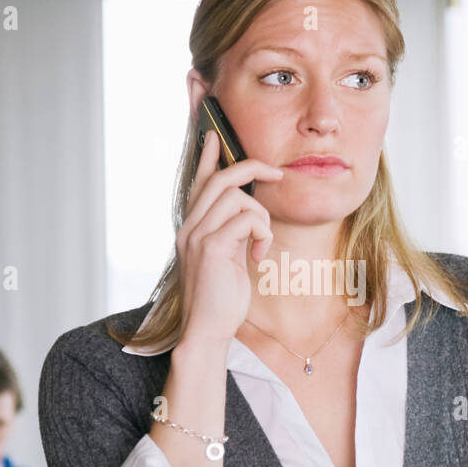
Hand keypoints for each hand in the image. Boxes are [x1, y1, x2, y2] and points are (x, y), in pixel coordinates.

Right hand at [177, 129, 283, 348]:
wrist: (206, 331)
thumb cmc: (220, 299)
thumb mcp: (226, 257)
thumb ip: (231, 233)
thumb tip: (247, 213)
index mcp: (191, 227)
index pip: (198, 181)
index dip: (208, 156)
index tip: (215, 134)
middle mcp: (189, 226)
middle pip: (220, 178)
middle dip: (253, 169)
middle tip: (278, 175)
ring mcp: (197, 236)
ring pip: (236, 196)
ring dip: (261, 215)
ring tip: (262, 241)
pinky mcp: (211, 248)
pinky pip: (246, 218)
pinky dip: (261, 233)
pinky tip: (259, 255)